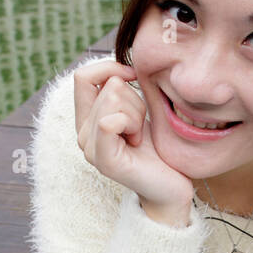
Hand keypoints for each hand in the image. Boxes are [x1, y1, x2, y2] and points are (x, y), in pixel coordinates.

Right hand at [74, 57, 193, 211]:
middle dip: (135, 101)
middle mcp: (82, 134)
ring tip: (140, 137)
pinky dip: (130, 123)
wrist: (171, 184)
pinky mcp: (104, 161)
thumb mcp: (137, 110)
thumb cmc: (157, 147)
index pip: (83, 76)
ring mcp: (90, 149)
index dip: (110, 69)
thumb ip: (120, 90)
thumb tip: (123, 67)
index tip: (134, 79)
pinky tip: (137, 142)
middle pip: (109, 86)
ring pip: (114, 99)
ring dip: (137, 114)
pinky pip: (109, 122)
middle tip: (140, 128)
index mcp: (86, 120)